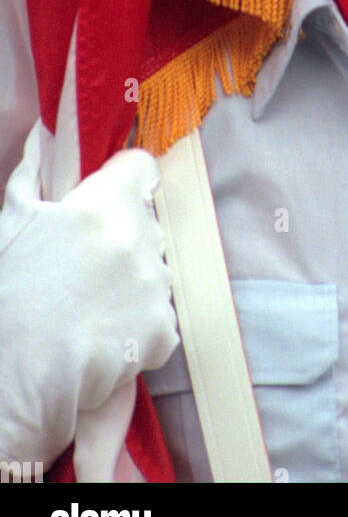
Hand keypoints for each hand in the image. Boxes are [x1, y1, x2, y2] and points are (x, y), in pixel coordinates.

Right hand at [0, 126, 178, 466]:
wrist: (12, 377)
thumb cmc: (6, 296)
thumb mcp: (11, 222)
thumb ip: (33, 173)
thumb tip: (42, 139)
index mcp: (104, 206)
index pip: (140, 169)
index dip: (124, 180)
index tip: (109, 194)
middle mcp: (139, 240)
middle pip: (147, 224)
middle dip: (123, 237)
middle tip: (85, 266)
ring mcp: (154, 286)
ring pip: (154, 271)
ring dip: (132, 282)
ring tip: (90, 307)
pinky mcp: (163, 331)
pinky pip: (160, 318)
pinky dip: (139, 328)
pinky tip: (104, 336)